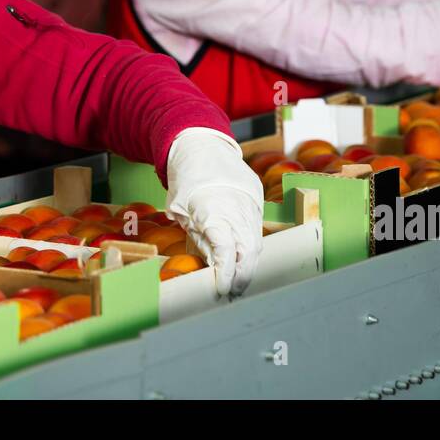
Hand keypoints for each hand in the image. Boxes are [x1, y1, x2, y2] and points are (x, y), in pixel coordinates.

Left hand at [163, 127, 263, 296]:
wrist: (204, 146)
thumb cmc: (186, 180)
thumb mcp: (180, 210)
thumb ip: (198, 237)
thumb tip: (212, 264)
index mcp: (213, 210)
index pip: (225, 250)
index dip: (225, 273)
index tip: (222, 289)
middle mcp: (237, 208)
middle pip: (247, 250)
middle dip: (242, 276)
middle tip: (233, 293)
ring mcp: (250, 203)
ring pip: (257, 242)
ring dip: (250, 265)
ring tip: (240, 283)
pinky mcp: (257, 201)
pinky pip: (259, 229)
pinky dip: (253, 248)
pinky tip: (246, 262)